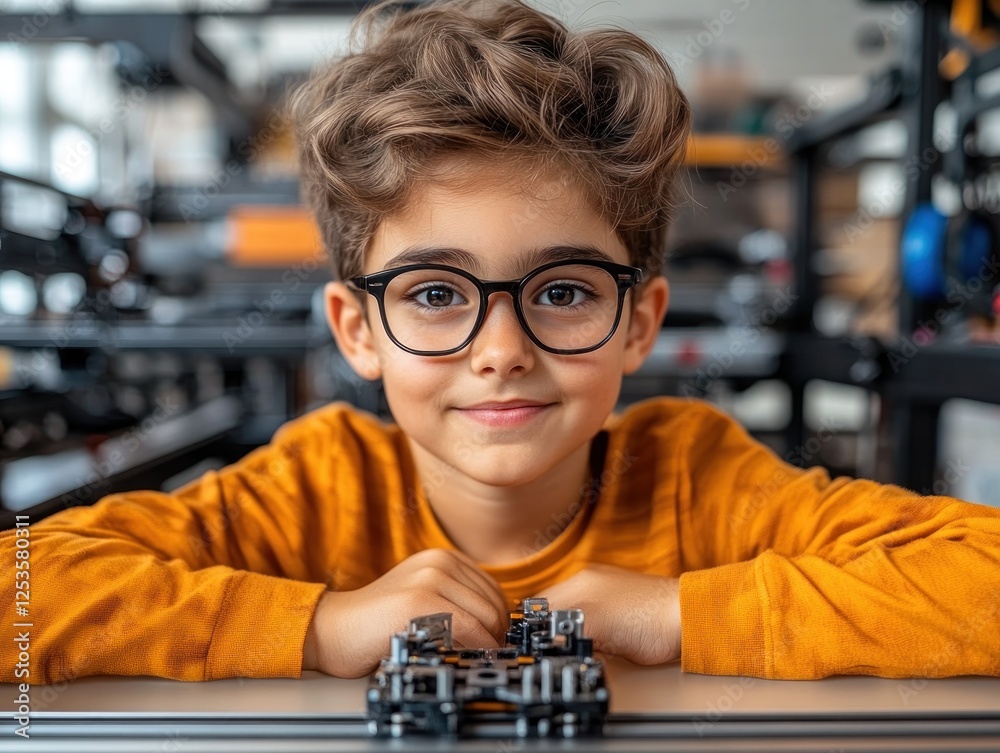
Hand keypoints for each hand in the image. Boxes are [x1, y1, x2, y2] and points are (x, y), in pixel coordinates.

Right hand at [303, 548, 508, 677]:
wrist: (334, 629)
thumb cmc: (377, 623)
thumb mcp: (422, 597)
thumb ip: (455, 601)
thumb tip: (498, 628)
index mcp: (443, 558)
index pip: (494, 592)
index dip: (497, 624)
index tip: (491, 646)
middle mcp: (439, 561)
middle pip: (494, 605)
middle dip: (496, 637)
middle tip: (486, 660)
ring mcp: (430, 578)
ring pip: (487, 618)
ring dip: (487, 646)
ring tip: (473, 662)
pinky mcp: (420, 600)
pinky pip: (470, 629)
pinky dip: (477, 650)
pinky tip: (467, 662)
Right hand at [541, 564, 680, 665]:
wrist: (689, 621)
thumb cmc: (650, 618)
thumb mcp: (595, 624)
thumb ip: (564, 629)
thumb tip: (545, 641)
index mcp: (579, 581)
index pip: (541, 604)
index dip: (535, 627)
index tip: (535, 646)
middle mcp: (590, 584)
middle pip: (556, 612)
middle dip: (554, 633)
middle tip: (559, 650)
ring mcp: (607, 597)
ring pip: (575, 621)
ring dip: (575, 637)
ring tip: (585, 648)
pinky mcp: (621, 612)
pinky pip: (595, 626)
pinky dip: (593, 638)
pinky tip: (602, 647)